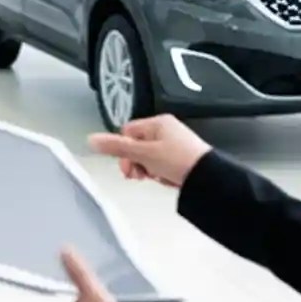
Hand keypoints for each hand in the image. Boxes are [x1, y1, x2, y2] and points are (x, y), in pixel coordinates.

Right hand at [88, 114, 210, 187]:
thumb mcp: (144, 154)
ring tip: (157, 176)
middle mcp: (166, 130)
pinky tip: (166, 178)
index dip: (124, 150)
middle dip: (136, 162)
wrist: (207, 178)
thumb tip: (92, 139)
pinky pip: (160, 164)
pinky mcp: (180, 158)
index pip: (127, 132)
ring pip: (148, 157)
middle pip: (137, 146)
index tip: (128, 165)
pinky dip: (160, 173)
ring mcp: (173, 144)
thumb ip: (117, 147)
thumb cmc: (181, 160)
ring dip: (147, 169)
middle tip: (140, 174)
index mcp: (157, 122)